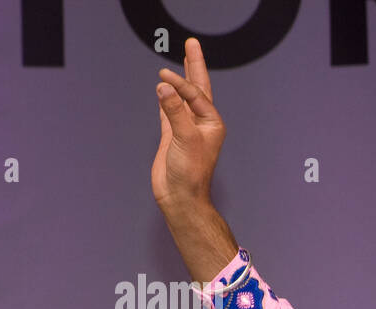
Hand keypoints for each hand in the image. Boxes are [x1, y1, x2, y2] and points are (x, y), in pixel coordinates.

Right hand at [152, 37, 225, 212]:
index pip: (195, 94)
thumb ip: (175, 112)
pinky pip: (170, 109)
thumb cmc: (191, 174)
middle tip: (192, 43)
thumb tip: (164, 86)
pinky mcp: (173, 135)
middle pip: (197, 88)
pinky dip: (167, 98)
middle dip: (194, 66)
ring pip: (183, 97)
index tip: (163, 75)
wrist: (181, 197)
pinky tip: (164, 88)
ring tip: (181, 60)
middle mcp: (202, 123)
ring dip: (181, 79)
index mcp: (212, 123)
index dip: (180, 83)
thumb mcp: (185, 139)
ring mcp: (187, 128)